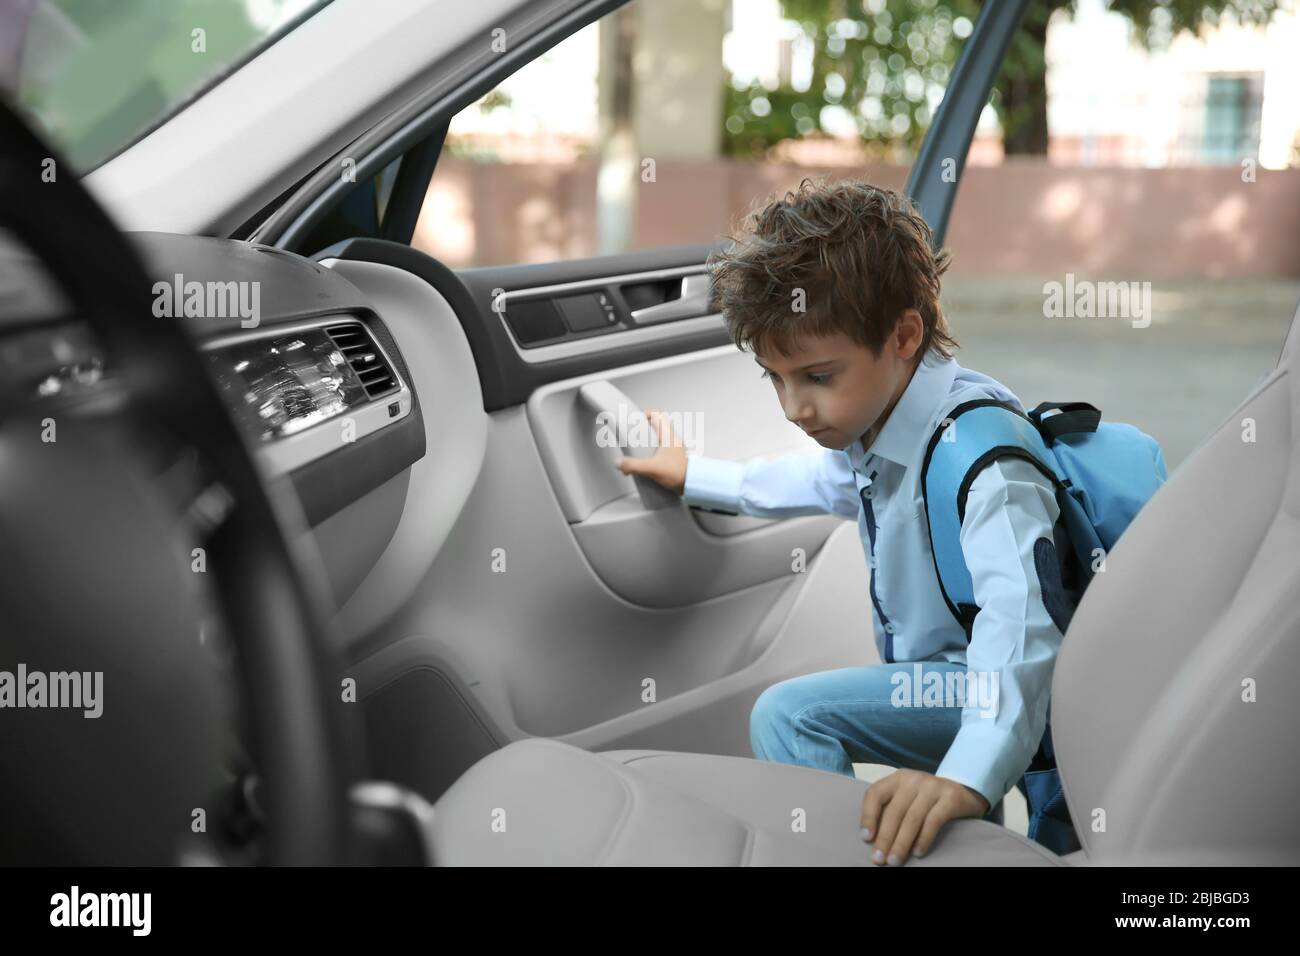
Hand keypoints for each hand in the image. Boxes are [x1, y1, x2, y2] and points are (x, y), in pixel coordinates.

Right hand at [615, 407, 688, 494]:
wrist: (694, 484)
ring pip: (658, 439)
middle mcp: (672, 439)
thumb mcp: (652, 468)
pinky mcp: (674, 458)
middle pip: (656, 426)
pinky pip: (661, 451)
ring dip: (647, 444)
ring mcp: (674, 448)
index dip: (644, 414)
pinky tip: (647, 465)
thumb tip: (619, 462)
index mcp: (667, 435)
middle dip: (643, 431)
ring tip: (637, 453)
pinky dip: (653, 455)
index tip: (635, 420)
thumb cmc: (681, 473)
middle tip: (634, 437)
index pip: (657, 414)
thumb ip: (633, 465)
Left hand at [859, 769, 989, 865]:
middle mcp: (913, 779)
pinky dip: (924, 838)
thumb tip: (873, 840)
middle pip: (894, 811)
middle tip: (878, 858)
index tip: (866, 838)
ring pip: (912, 818)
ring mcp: (933, 786)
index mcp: (898, 778)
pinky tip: (918, 853)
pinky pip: (933, 821)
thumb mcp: (907, 796)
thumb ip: (892, 809)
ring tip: (894, 861)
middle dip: (885, 838)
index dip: (868, 816)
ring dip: (902, 842)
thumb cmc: (928, 798)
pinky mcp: (951, 797)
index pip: (875, 794)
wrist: (965, 789)